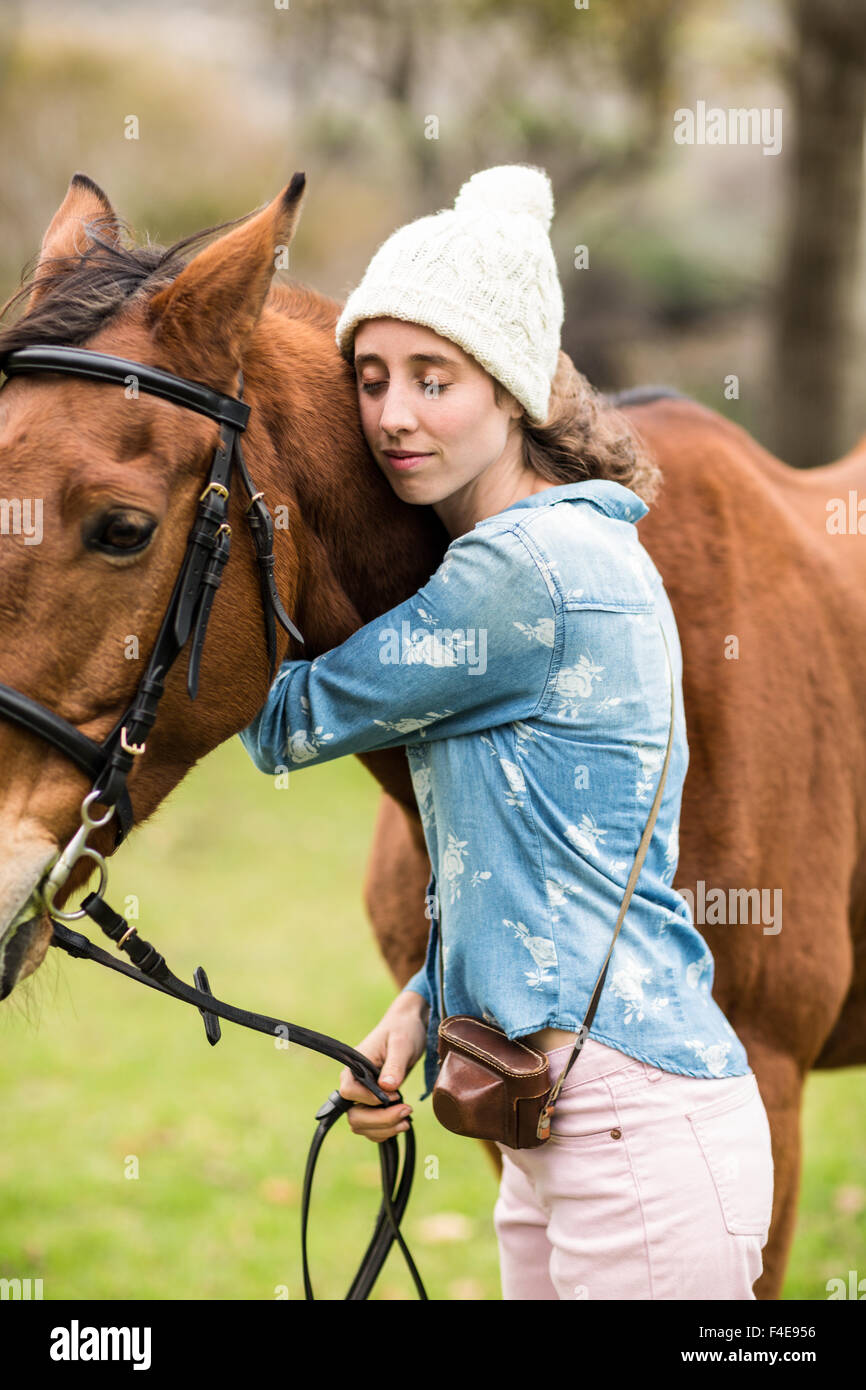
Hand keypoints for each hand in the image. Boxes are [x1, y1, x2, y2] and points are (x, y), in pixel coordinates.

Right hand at [338, 990, 428, 1142]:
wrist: (409, 1029)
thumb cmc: (403, 1030)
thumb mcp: (402, 1044)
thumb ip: (394, 1065)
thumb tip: (387, 1087)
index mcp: (354, 1066)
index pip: (348, 1092)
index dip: (369, 1099)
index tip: (394, 1095)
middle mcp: (354, 1083)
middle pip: (354, 1115)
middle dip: (380, 1120)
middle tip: (406, 1111)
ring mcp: (362, 1096)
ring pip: (361, 1125)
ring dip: (384, 1128)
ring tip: (407, 1120)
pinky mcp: (373, 1104)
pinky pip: (371, 1127)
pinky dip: (385, 1130)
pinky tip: (403, 1122)